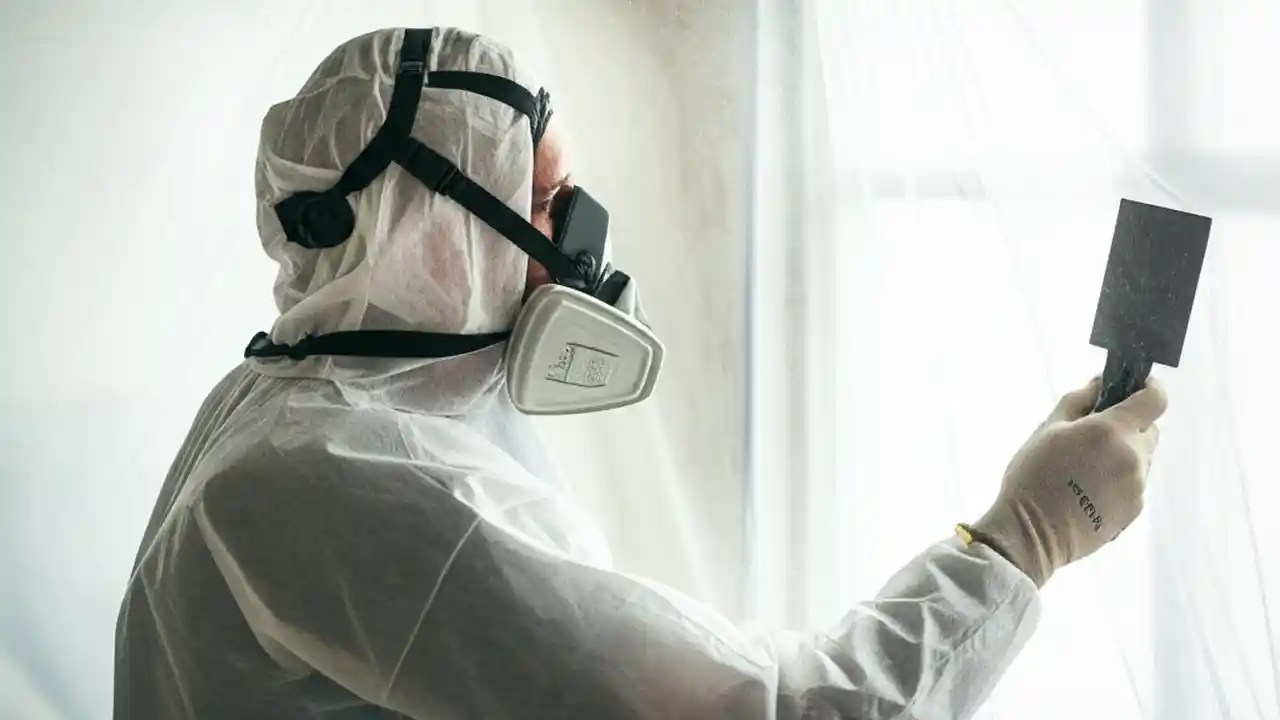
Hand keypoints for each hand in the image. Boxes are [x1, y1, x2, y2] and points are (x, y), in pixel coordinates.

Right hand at [970, 376, 1167, 586]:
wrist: (1031, 533)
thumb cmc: (1032, 476)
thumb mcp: (1047, 429)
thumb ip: (1078, 402)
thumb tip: (1099, 385)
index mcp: (1112, 431)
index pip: (1155, 399)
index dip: (1148, 388)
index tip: (1134, 387)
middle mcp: (1134, 457)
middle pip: (1149, 430)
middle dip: (1129, 426)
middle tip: (1095, 435)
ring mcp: (1137, 487)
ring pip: (1140, 459)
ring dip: (1122, 456)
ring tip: (1086, 470)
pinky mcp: (1134, 512)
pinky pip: (1133, 485)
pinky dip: (1118, 481)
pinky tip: (1088, 491)